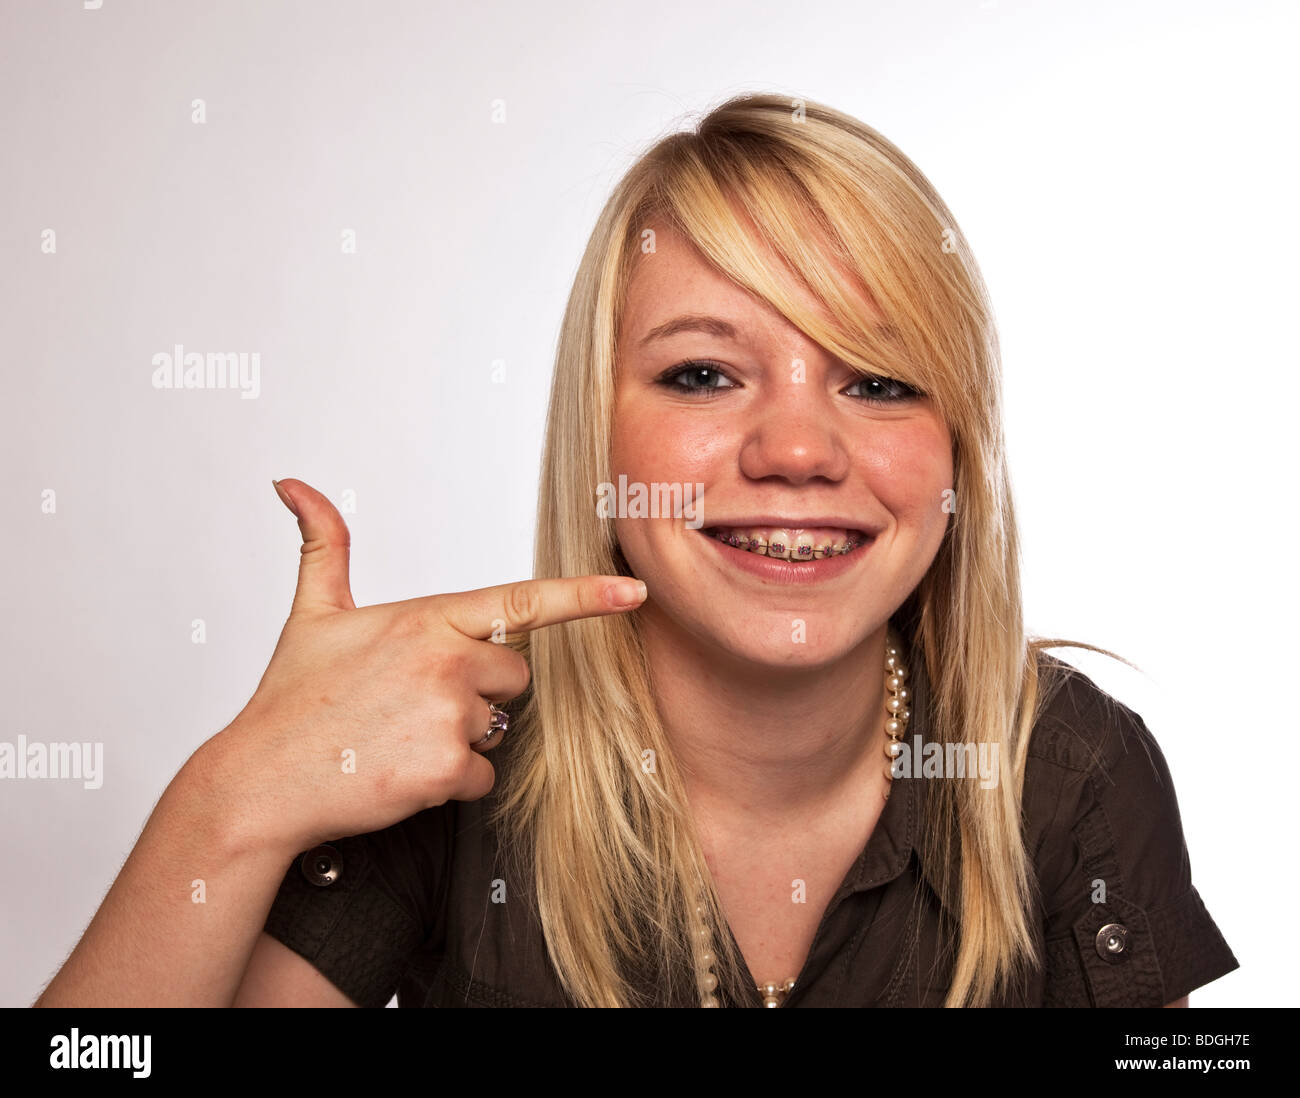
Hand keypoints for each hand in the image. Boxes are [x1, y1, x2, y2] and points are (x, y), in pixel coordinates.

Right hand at [214, 478, 646, 855]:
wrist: (261, 781)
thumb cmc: (291, 700)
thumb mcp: (312, 614)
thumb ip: (322, 545)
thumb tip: (294, 485)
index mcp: (427, 619)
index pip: (521, 602)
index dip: (584, 595)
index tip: (631, 591)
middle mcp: (446, 661)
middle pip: (516, 677)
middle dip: (480, 691)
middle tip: (415, 701)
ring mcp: (449, 716)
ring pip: (498, 728)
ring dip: (459, 737)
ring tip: (398, 735)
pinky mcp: (446, 769)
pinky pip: (483, 777)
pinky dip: (450, 781)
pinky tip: (402, 770)